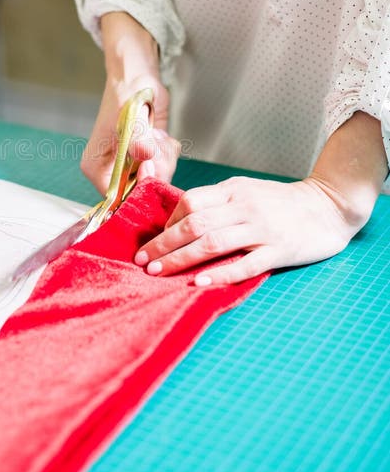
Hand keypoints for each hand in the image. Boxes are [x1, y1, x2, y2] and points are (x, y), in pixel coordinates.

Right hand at [81, 74, 179, 193]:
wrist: (138, 75)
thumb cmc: (126, 92)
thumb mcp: (132, 116)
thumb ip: (138, 140)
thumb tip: (144, 157)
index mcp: (97, 168)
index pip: (117, 198)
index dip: (138, 186)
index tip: (149, 163)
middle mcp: (113, 172)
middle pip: (141, 191)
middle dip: (155, 168)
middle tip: (154, 140)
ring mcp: (132, 166)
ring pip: (157, 180)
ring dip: (163, 157)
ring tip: (154, 133)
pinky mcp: (147, 159)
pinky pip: (165, 169)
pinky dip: (168, 152)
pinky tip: (159, 134)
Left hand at [134, 174, 369, 285]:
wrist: (328, 206)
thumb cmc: (281, 203)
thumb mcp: (247, 191)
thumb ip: (218, 203)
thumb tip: (179, 223)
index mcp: (234, 189)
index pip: (191, 201)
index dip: (168, 222)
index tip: (155, 241)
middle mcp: (244, 206)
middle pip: (195, 224)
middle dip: (163, 244)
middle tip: (142, 262)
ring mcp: (262, 229)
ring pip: (213, 242)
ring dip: (180, 259)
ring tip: (158, 273)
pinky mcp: (279, 250)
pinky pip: (245, 263)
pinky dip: (220, 272)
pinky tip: (199, 281)